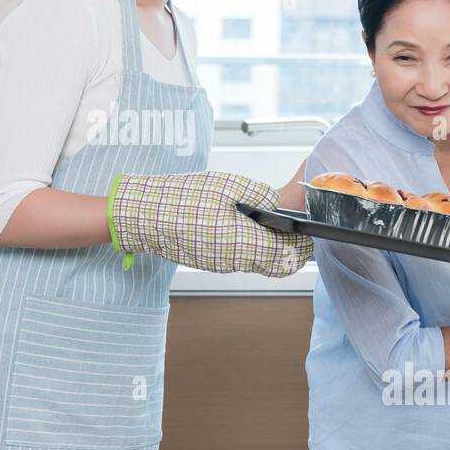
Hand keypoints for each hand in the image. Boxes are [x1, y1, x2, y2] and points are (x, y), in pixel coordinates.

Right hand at [109, 170, 312, 276]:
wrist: (142, 216)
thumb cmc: (180, 199)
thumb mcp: (227, 185)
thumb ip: (261, 195)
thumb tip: (280, 202)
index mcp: (244, 244)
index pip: (290, 255)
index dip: (303, 242)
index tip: (307, 227)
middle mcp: (235, 261)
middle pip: (278, 264)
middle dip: (291, 248)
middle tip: (294, 226)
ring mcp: (221, 264)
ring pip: (260, 262)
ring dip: (271, 245)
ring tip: (268, 219)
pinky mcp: (210, 261)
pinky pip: (240, 257)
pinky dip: (251, 245)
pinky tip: (244, 223)